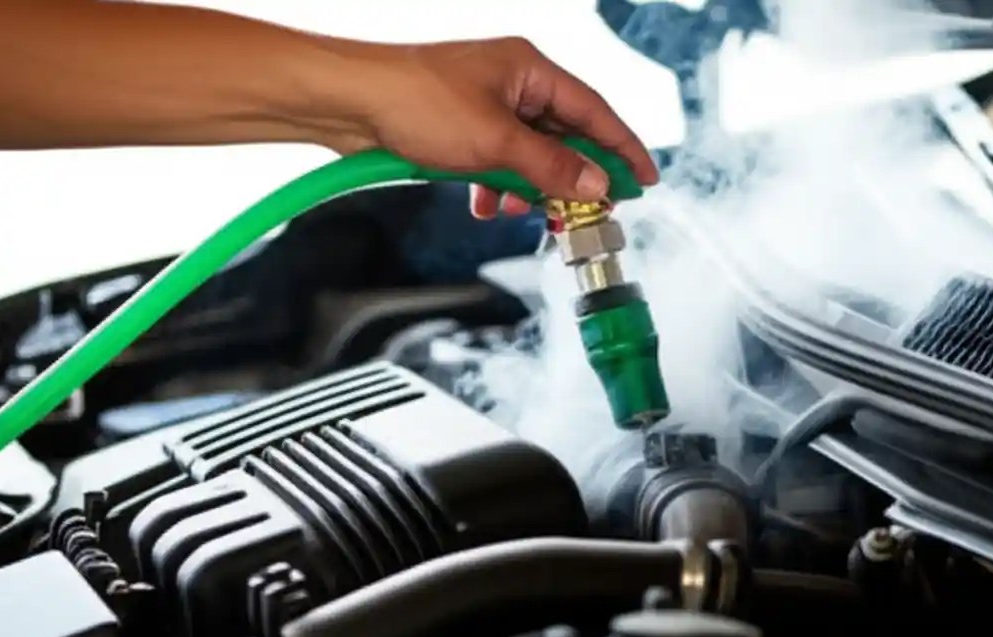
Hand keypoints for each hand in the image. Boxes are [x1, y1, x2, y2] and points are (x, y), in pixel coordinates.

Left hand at [322, 37, 657, 218]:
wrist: (349, 102)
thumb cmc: (414, 100)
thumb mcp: (496, 142)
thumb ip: (551, 166)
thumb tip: (595, 183)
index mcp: (530, 70)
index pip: (594, 111)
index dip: (622, 148)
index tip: (643, 179)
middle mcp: (512, 83)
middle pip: (564, 136)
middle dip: (572, 177)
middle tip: (589, 211)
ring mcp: (486, 106)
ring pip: (530, 154)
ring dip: (531, 187)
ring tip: (526, 211)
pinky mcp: (461, 128)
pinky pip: (498, 162)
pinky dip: (499, 186)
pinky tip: (488, 204)